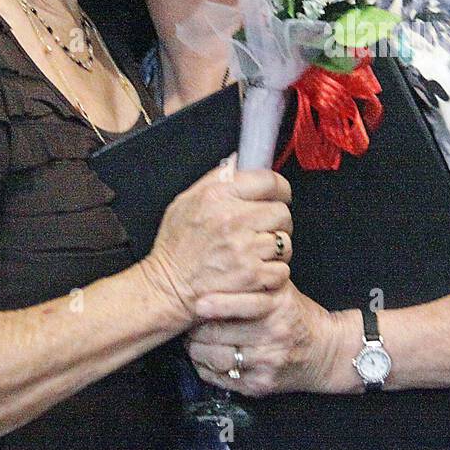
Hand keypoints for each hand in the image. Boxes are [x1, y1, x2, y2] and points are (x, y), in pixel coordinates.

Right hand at [137, 159, 293, 326]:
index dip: (279, 189)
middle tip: (262, 229)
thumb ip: (216, 179)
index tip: (279, 195)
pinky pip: (281, 269)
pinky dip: (273, 273)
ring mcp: (243, 248)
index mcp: (217, 196)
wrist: (165, 288)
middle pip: (282, 212)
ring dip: (275, 248)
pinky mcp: (251, 275)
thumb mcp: (185, 202)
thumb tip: (238, 161)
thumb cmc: (174, 247)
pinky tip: (256, 271)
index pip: (268, 180)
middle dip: (276, 221)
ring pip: (284, 241)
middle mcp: (232, 219)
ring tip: (255, 252)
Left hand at [185, 283, 347, 396]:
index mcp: (278, 306)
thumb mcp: (284, 290)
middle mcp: (272, 335)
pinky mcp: (260, 385)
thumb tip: (215, 273)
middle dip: (196, 329)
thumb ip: (255, 280)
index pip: (239, 305)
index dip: (212, 305)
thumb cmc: (297, 315)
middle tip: (190, 322)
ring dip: (196, 350)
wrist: (326, 352)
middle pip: (217, 334)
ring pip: (215, 358)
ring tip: (194, 341)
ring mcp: (266, 363)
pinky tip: (206, 359)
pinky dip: (206, 368)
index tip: (197, 303)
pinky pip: (221, 379)